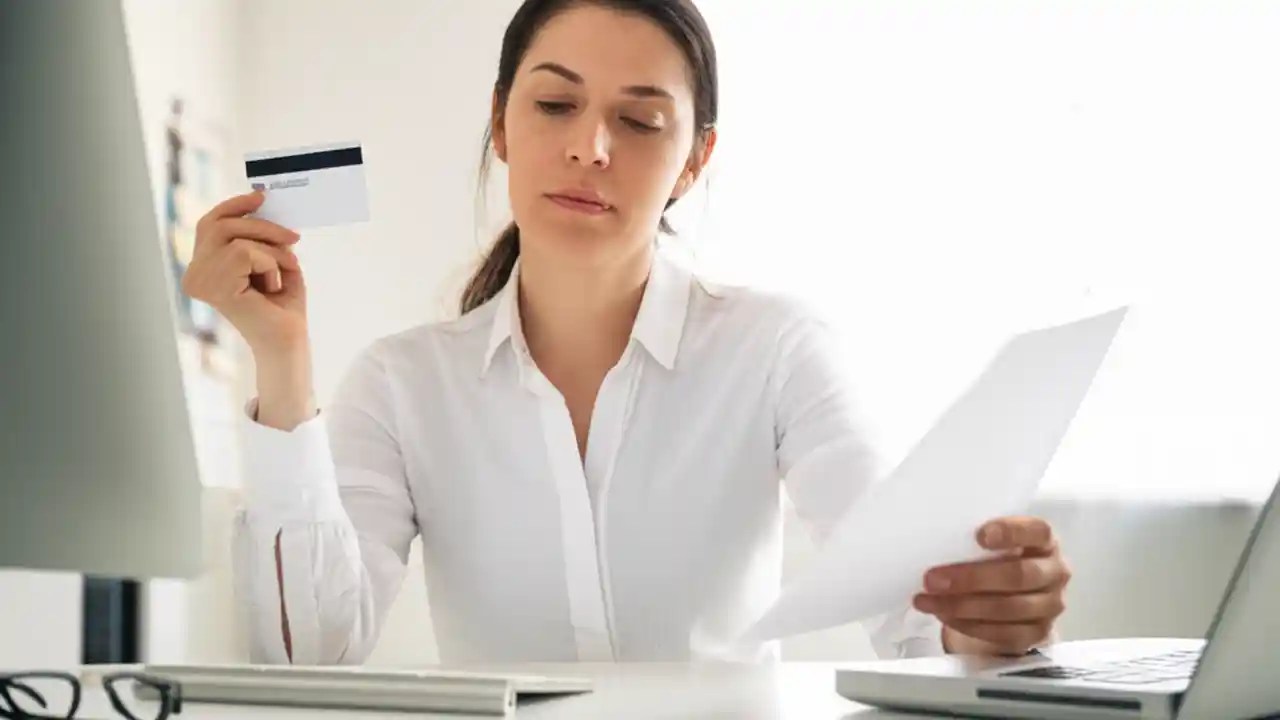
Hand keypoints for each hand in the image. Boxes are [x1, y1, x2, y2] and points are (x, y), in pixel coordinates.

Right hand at [181, 190, 308, 356]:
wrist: (289, 340)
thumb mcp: (272, 259)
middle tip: (293, 237)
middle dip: (262, 225)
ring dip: (270, 250)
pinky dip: (270, 264)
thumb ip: (261, 235)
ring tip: (284, 272)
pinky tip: (273, 287)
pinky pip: (246, 252)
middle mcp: (194, 275)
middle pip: (220, 224)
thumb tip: (261, 200)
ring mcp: (200, 281)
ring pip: (235, 236)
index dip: (233, 206)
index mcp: (202, 268)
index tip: (261, 196)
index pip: (209, 224)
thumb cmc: (282, 306)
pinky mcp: (215, 287)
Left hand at [912, 516, 1070, 655]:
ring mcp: (1050, 605)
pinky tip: (944, 616)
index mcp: (1044, 540)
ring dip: (962, 606)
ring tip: (928, 601)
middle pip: (1019, 575)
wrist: (1010, 598)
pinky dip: (969, 625)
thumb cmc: (996, 560)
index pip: (1037, 531)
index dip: (1011, 532)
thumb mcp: (991, 544)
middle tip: (932, 579)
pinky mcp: (1038, 634)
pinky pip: (1003, 633)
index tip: (979, 535)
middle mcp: (1054, 571)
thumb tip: (933, 544)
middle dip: (971, 578)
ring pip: (1008, 608)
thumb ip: (976, 540)